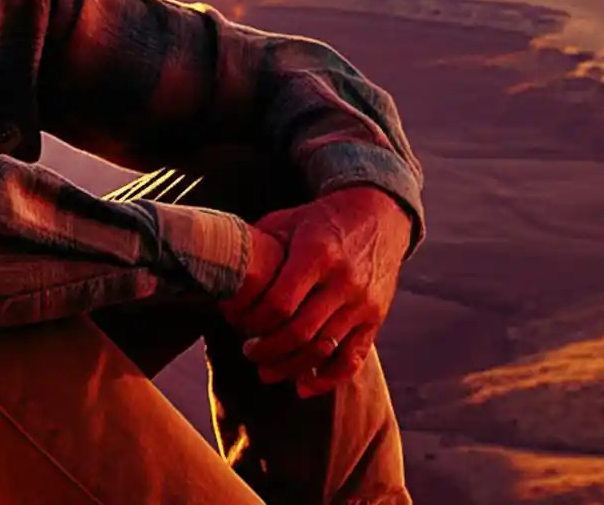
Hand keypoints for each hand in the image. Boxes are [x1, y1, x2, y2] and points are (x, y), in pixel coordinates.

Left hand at [226, 186, 411, 397]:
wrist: (379, 216)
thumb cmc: (322, 220)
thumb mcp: (288, 220)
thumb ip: (258, 245)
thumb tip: (224, 272)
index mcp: (316, 253)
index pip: (279, 303)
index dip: (252, 320)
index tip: (236, 321)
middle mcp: (343, 281)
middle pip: (299, 332)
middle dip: (266, 349)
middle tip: (248, 351)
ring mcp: (362, 303)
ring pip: (323, 350)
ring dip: (290, 367)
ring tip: (266, 370)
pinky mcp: (375, 318)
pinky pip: (353, 358)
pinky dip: (328, 379)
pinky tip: (304, 386)